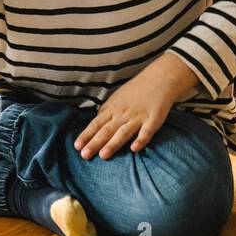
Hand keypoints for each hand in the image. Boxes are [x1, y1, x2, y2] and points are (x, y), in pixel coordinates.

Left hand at [74, 55, 195, 159]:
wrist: (158, 79)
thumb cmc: (136, 90)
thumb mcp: (117, 98)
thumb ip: (106, 112)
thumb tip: (94, 124)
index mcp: (113, 109)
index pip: (96, 124)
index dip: (86, 135)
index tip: (77, 147)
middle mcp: (123, 114)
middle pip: (107, 130)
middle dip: (95, 143)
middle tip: (84, 155)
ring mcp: (138, 117)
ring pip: (123, 132)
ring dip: (113, 144)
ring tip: (103, 155)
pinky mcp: (153, 119)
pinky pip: (146, 132)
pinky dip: (141, 140)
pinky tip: (134, 149)